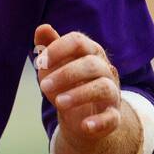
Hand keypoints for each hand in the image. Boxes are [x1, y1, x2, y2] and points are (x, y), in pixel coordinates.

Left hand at [33, 23, 121, 142]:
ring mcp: (112, 94)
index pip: (78, 41)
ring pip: (103, 88)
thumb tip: (42, 27)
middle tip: (43, 86)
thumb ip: (49, 47)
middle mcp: (105, 70)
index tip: (40, 62)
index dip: (58, 49)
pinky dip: (98, 122)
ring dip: (79, 94)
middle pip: (92, 64)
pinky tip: (84, 126)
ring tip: (58, 103)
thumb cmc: (68, 84)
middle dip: (66, 74)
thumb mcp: (55, 66)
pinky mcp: (113, 117)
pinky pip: (111, 118)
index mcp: (90, 53)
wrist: (83, 117)